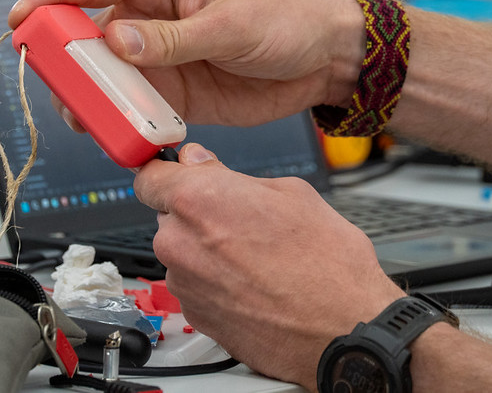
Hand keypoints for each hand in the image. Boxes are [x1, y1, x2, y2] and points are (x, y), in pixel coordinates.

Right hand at [9, 0, 365, 126]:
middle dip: (62, 58)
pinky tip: (113, 132)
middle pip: (85, 34)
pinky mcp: (169, 91)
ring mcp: (156, 57)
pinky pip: (131, 106)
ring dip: (87, 96)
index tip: (22, 20)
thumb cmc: (284, 21)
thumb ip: (175, 38)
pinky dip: (118, 120)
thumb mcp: (233, 25)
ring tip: (81, 117)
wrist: (318, 61)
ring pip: (102, 76)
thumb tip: (118, 41)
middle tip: (53, 84)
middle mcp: (148, 17)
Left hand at [134, 143, 405, 389]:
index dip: (166, 173)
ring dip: (206, 249)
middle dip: (197, 213)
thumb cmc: (326, 264)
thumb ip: (231, 174)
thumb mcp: (290, 192)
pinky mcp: (194, 314)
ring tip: (254, 257)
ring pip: (182, 251)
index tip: (177, 174)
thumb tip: (201, 162)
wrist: (342, 329)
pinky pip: (194, 284)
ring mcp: (184, 282)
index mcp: (199, 199)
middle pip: (169, 215)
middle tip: (241, 219)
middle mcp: (179, 241)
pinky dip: (215, 281)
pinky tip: (252, 282)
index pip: (149, 176)